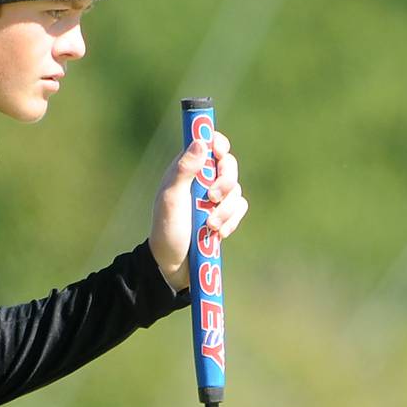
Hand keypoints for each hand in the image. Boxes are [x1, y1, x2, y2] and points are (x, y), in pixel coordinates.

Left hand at [149, 131, 247, 291]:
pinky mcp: (225, 215)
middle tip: (212, 198)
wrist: (173, 265)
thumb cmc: (166, 230)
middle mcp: (203, 179)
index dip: (218, 144)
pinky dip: (231, 221)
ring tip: (209, 225)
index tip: (219, 153)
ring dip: (226, 208)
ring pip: (237, 189)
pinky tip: (218, 233)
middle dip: (226, 181)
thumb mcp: (171, 199)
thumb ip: (184, 170)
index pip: (209, 144)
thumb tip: (201, 142)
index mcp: (187, 169)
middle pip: (229, 165)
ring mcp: (215, 197)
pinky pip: (240, 208)